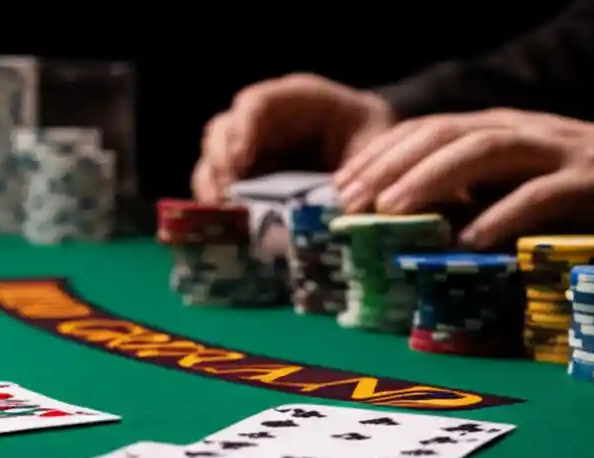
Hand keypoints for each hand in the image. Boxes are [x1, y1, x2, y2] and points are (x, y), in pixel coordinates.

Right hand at [191, 74, 394, 201]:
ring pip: (214, 157)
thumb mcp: (375, 146)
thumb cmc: (376, 140)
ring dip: (212, 185)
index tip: (239, 162)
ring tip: (222, 213)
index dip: (242, 130)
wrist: (381, 150)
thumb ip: (357, 168)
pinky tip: (227, 222)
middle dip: (219, 160)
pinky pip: (220, 185)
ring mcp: (252, 148)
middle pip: (223, 129)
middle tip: (225, 195)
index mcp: (298, 99)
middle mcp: (266, 120)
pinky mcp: (248, 176)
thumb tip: (337, 208)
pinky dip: (218, 203)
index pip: (256, 103)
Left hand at [332, 109, 593, 246]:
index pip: (425, 130)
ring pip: (486, 150)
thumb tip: (391, 223)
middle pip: (445, 134)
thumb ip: (460, 196)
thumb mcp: (506, 186)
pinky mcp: (590, 184)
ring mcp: (556, 153)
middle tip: (353, 202)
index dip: (379, 156)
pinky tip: (468, 241)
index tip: (339, 188)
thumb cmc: (567, 193)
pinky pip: (540, 195)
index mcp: (494, 129)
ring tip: (393, 209)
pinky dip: (501, 216)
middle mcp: (520, 132)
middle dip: (392, 167)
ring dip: (432, 178)